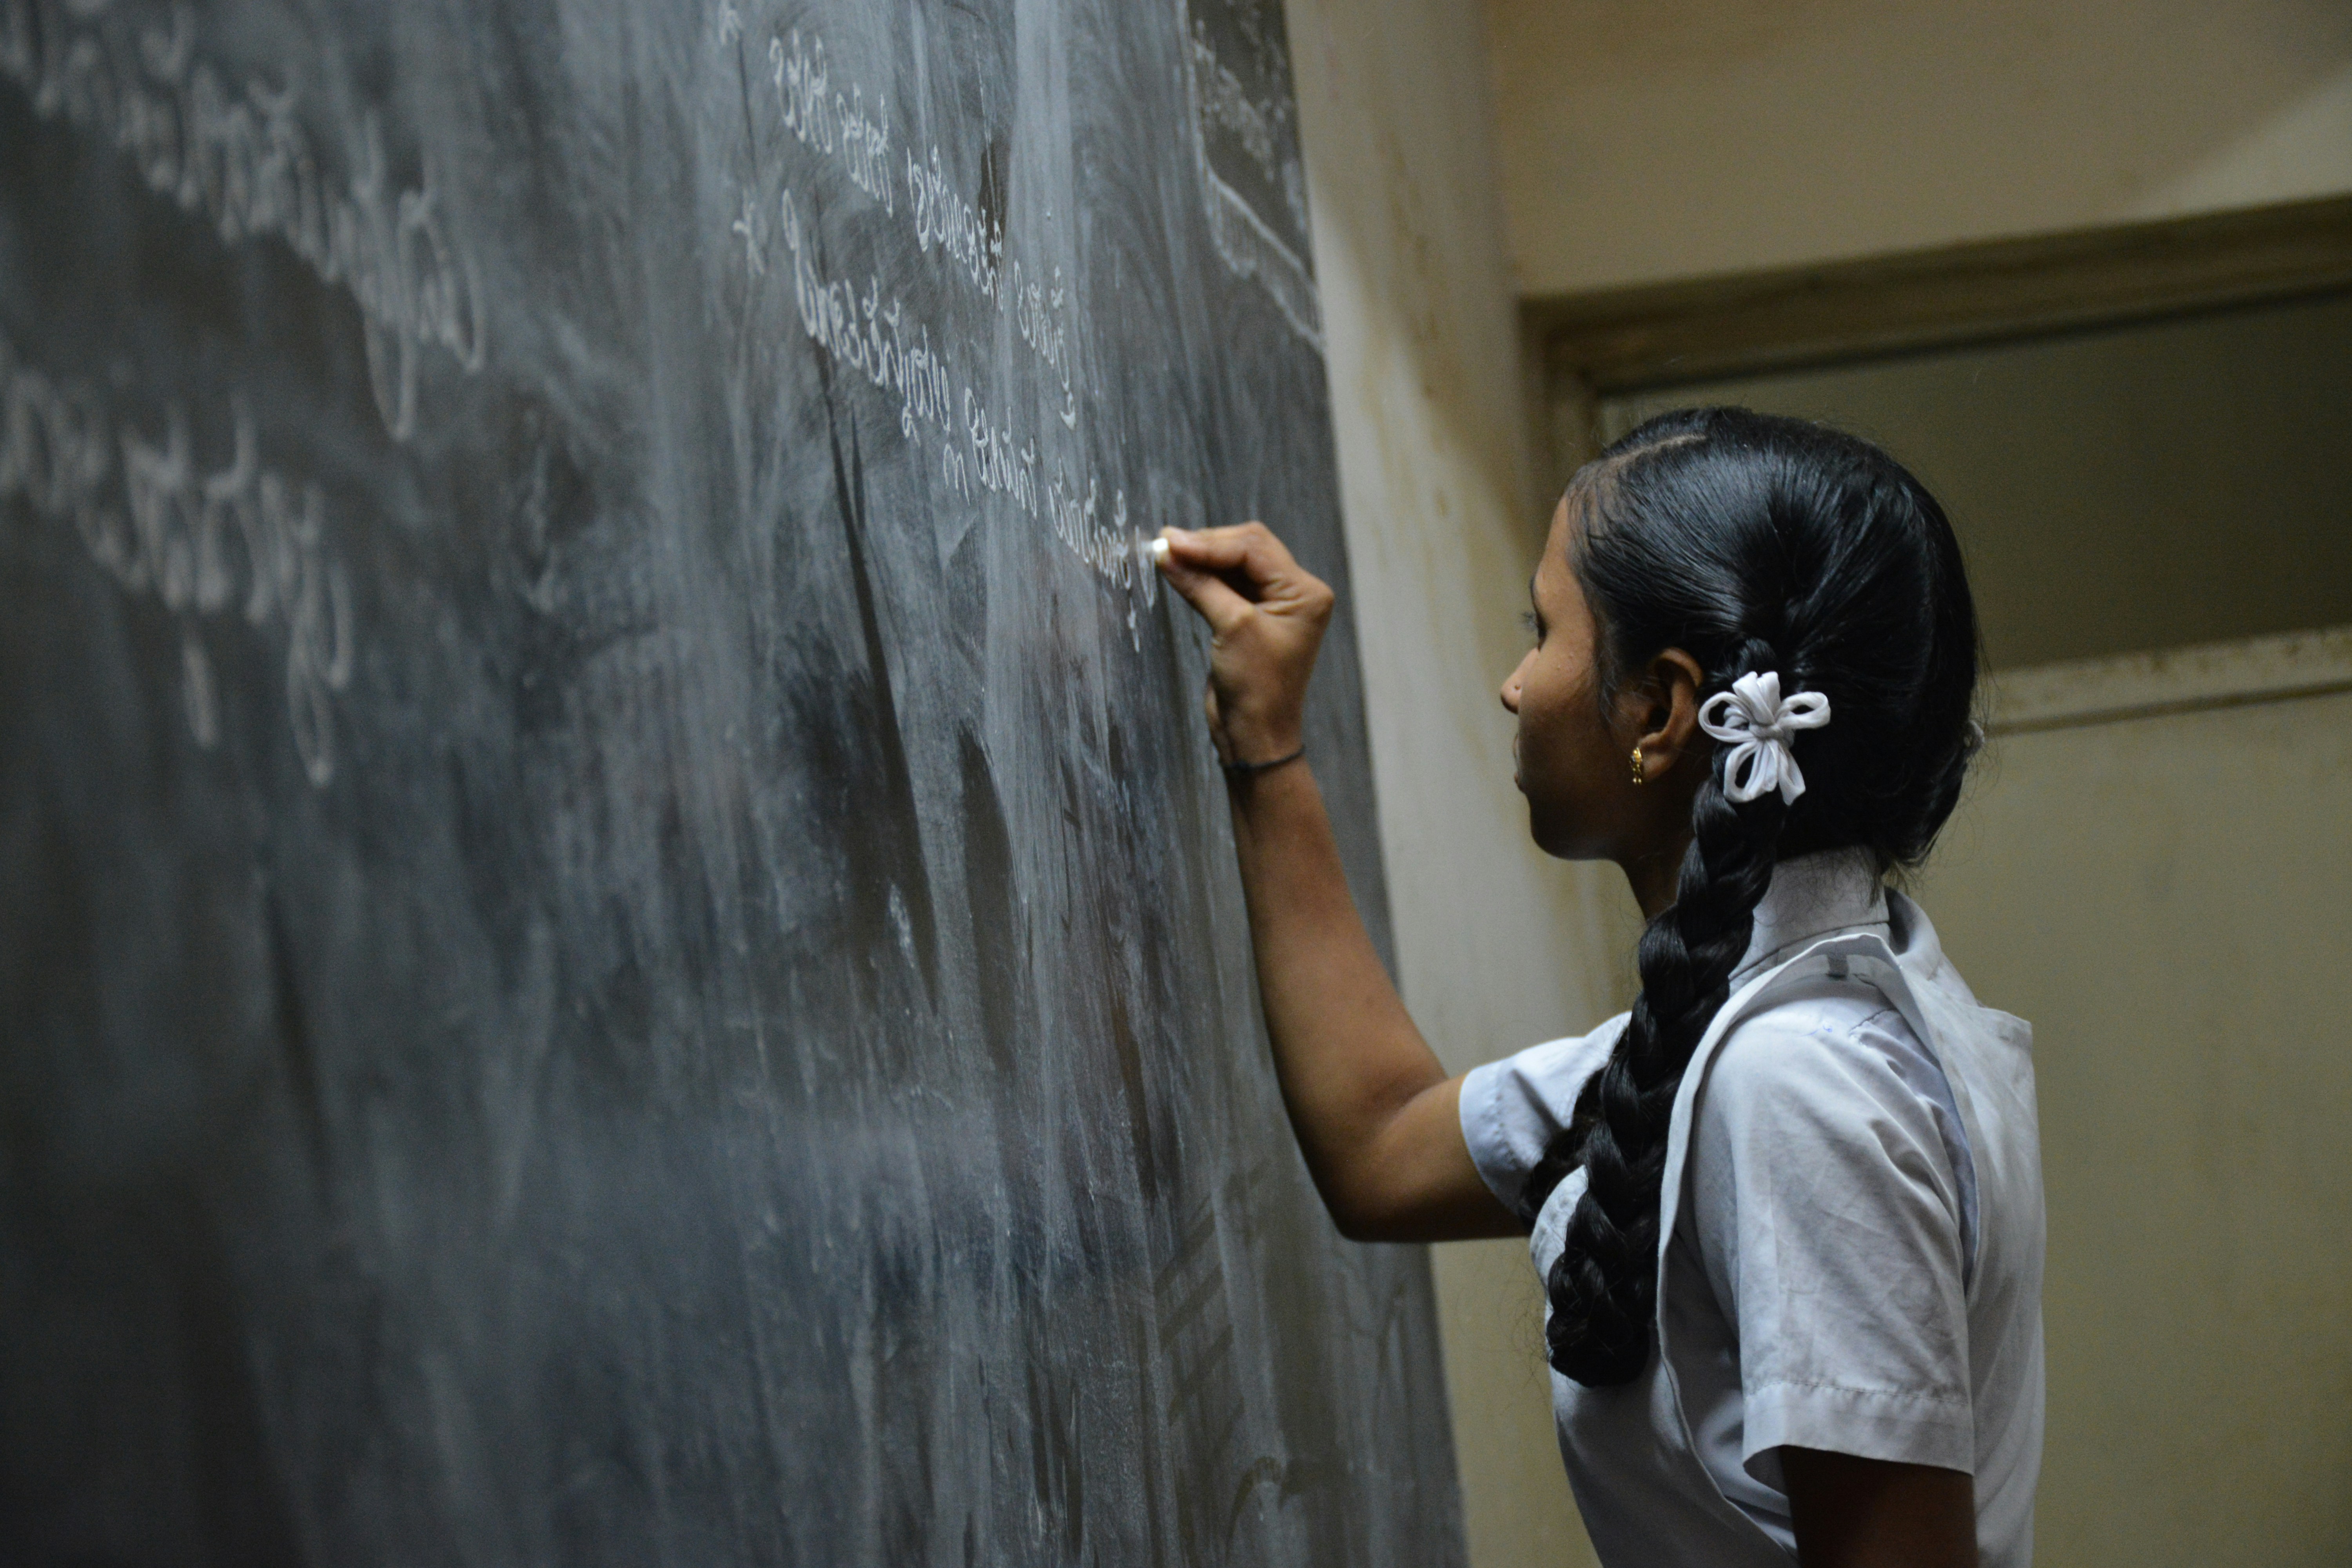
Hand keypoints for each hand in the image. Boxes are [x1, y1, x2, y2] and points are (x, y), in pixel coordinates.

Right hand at [1154, 523, 1334, 765]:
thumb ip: (1201, 584)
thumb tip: (1167, 551)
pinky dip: (1203, 576)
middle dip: (1206, 545)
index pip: (1254, 548)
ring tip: (1166, 553)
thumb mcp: (1232, 627)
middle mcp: (1294, 592)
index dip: (1210, 542)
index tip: (1170, 543)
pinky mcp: (1251, 616)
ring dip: (1201, 558)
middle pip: (1246, 548)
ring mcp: (1273, 604)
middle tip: (1165, 544)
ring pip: (1234, 563)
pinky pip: (1226, 583)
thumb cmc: (1257, 688)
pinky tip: (1179, 570)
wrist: (1255, 735)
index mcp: (1304, 592)